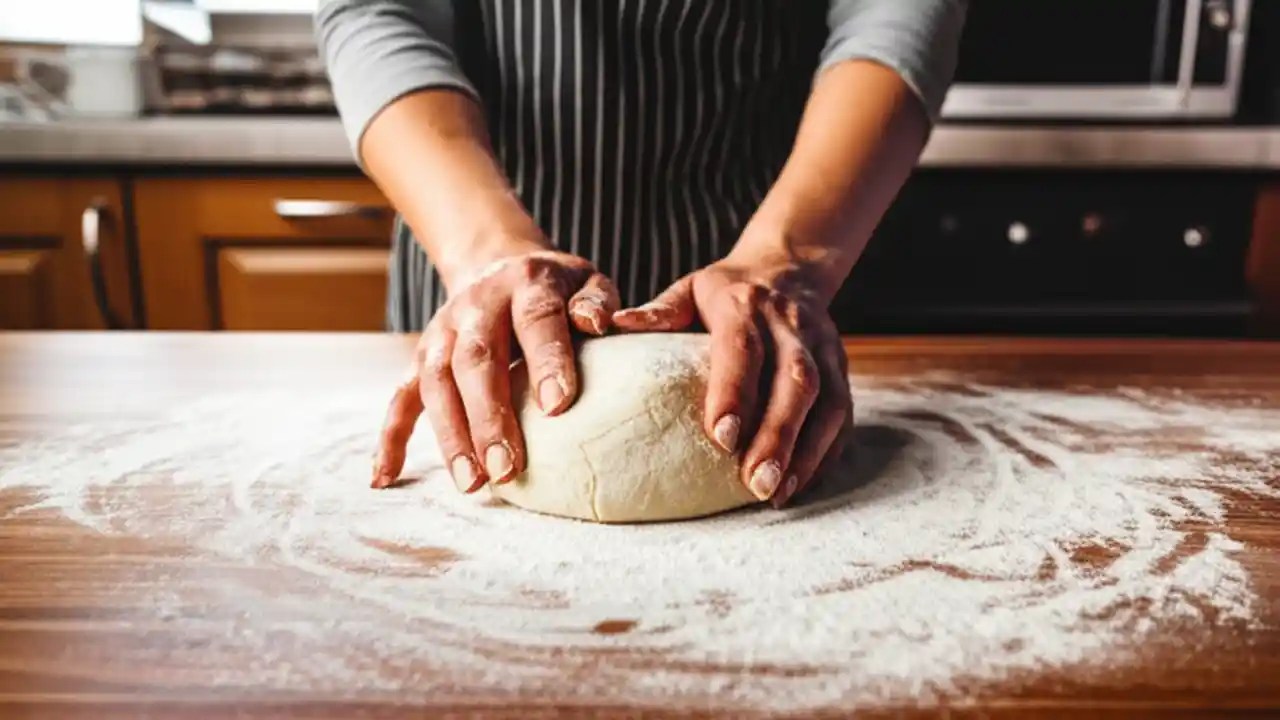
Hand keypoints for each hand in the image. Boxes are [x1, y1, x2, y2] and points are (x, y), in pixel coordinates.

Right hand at [372, 250, 620, 491]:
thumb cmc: (557, 290)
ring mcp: (443, 331)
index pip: (536, 319)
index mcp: (526, 284)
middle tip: (508, 468)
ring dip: (451, 435)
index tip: (558, 406)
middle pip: (477, 360)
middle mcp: (477, 305)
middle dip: (489, 417)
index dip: (546, 360)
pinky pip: (400, 396)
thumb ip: (597, 302)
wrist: (499, 264)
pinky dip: (390, 436)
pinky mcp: (421, 355)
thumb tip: (598, 324)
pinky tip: (386, 476)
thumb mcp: (587, 282)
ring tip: (472, 483)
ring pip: (437, 381)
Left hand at [612, 257, 850, 507]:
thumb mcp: (689, 289)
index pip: (743, 349)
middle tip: (755, 483)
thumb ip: (659, 312)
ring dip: (805, 451)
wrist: (788, 268)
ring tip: (776, 494)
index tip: (721, 438)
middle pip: (795, 381)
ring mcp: (823, 346)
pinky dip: (825, 452)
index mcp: (745, 305)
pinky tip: (800, 483)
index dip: (735, 392)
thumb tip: (614, 324)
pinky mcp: (842, 367)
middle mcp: (791, 325)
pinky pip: (843, 414)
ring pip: (827, 401)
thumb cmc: (726, 290)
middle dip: (778, 436)